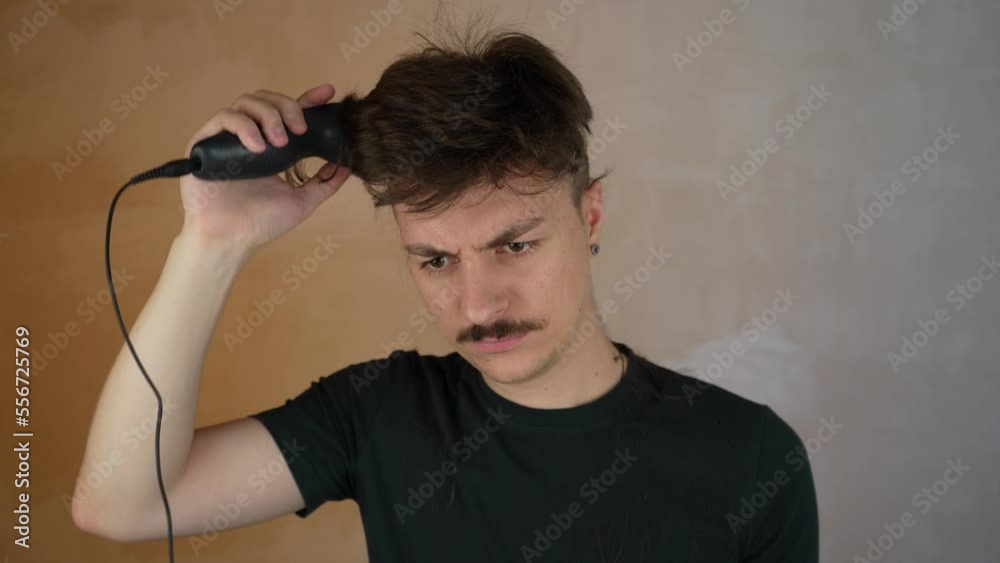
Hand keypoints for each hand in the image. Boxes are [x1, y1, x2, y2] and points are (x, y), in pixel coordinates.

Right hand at [179, 84, 351, 251]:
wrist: (231, 239)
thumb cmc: (261, 223)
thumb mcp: (302, 201)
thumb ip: (325, 183)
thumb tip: (347, 165)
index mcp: (272, 146)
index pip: (288, 113)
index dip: (308, 99)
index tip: (328, 93)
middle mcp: (250, 136)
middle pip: (268, 99)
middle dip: (289, 107)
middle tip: (301, 129)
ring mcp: (227, 137)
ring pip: (247, 101)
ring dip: (269, 115)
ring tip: (280, 142)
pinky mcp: (205, 141)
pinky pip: (224, 117)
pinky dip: (244, 126)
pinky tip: (258, 147)